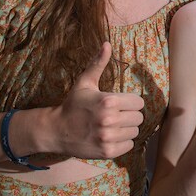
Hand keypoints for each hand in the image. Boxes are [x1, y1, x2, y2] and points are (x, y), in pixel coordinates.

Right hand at [51, 42, 144, 159]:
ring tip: (113, 126)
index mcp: (108, 101)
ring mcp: (108, 137)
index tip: (120, 104)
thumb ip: (98, 63)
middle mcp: (109, 120)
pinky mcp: (107, 152)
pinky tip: (110, 136)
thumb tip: (107, 44)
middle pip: (139, 118)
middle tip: (116, 115)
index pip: (139, 102)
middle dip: (129, 115)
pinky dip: (122, 142)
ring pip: (135, 132)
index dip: (130, 102)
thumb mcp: (85, 82)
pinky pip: (129, 146)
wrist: (56, 130)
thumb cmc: (74, 104)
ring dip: (126, 129)